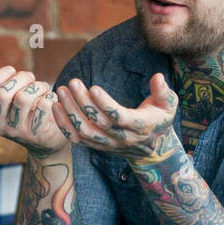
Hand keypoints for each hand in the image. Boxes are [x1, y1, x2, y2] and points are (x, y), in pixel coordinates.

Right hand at [0, 62, 68, 154]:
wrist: (46, 138)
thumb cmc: (24, 109)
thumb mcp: (5, 94)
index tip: (11, 70)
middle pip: (2, 94)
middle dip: (20, 77)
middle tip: (30, 77)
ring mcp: (16, 132)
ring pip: (23, 99)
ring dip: (37, 86)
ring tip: (41, 87)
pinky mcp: (36, 135)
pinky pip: (42, 106)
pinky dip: (49, 96)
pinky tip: (50, 99)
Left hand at [53, 72, 178, 158]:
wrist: (152, 147)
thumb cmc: (159, 117)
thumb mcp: (168, 104)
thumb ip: (163, 91)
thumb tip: (157, 78)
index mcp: (139, 126)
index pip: (119, 117)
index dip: (105, 104)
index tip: (93, 87)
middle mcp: (122, 139)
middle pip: (98, 123)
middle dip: (82, 102)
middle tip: (72, 82)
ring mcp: (108, 144)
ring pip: (84, 132)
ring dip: (70, 112)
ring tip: (61, 91)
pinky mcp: (97, 146)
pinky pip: (76, 140)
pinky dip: (63, 125)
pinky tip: (55, 107)